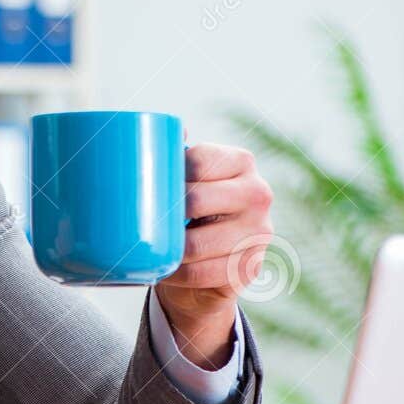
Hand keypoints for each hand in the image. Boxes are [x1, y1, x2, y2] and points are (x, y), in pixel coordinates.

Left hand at [154, 142, 272, 367]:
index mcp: (241, 162)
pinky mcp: (251, 266)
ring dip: (167, 249)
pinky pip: (201, 272)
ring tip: (150, 247)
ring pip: (195, 243)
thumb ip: (175, 156)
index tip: (149, 186)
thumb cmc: (190, 211)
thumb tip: (170, 129)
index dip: (168, 174)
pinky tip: (165, 268)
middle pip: (196, 200)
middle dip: (164, 213)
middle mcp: (258, 193)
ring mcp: (260, 232)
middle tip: (143, 220)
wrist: (209, 262)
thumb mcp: (187, 180)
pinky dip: (176, 274)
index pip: (199, 161)